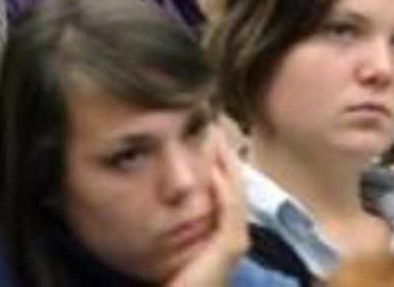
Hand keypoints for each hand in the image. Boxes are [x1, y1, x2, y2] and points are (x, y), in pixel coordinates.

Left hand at [164, 130, 249, 286]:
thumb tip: (157, 189)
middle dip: (225, 152)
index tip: (205, 129)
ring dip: (227, 162)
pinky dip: (225, 189)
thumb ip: (170, 218)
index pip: (224, 183)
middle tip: (213, 122)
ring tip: (216, 135)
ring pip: (236, 190)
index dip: (217, 156)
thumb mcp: (170, 241)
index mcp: (221, 229)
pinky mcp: (230, 247)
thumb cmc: (170, 279)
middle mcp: (232, 231)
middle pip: (234, 181)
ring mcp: (234, 239)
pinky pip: (231, 211)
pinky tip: (216, 170)